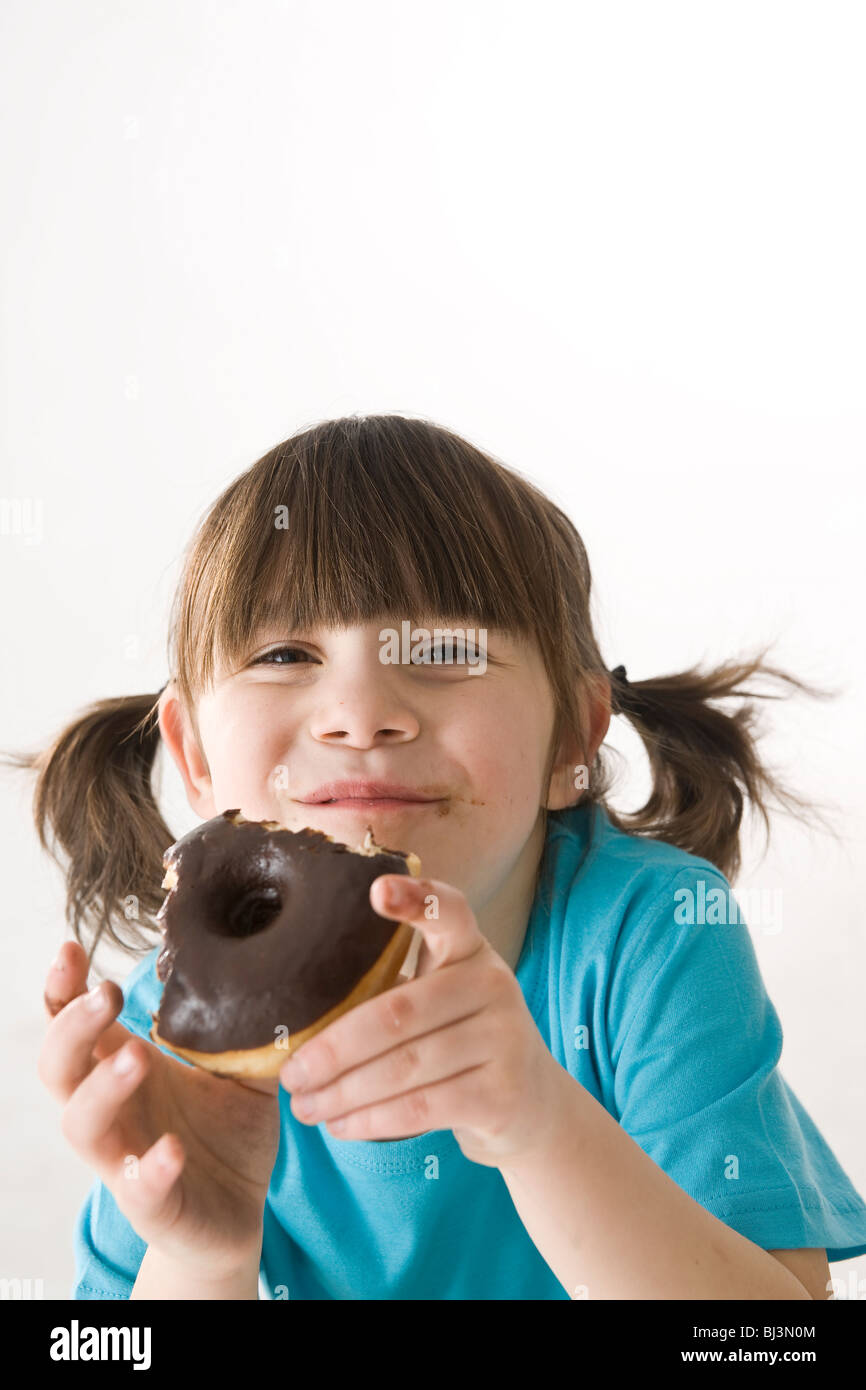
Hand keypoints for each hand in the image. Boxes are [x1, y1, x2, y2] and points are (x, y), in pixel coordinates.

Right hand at [40, 940, 281, 1281]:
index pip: (73, 1022)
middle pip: (58, 1066)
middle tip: (106, 995)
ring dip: (101, 1088)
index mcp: (124, 1067)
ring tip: (137, 1055)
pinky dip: (150, 1168)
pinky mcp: (152, 1205)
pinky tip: (173, 1149)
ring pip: (79, 1124)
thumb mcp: (241, 1069)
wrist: (238, 1214)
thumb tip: (279, 969)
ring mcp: (124, 1157)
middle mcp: (113, 1110)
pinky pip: (138, 1188)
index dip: (63, 988)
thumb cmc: (227, 1132)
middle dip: (71, 1027)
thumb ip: (247, 1025)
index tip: (71, 948)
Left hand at [279, 873, 567, 1166]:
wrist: (532, 1104)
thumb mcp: (439, 1001)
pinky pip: (420, 1107)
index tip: (376, 890)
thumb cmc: (461, 1043)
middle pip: (398, 1013)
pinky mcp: (501, 1094)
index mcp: (469, 949)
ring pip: (403, 1068)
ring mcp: (503, 1039)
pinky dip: (371, 1120)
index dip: (414, 898)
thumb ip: (389, 995)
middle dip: (333, 1049)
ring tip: (304, 1107)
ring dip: (343, 1092)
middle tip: (290, 1075)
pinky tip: (340, 1125)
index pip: (448, 911)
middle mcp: (492, 985)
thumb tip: (297, 1028)